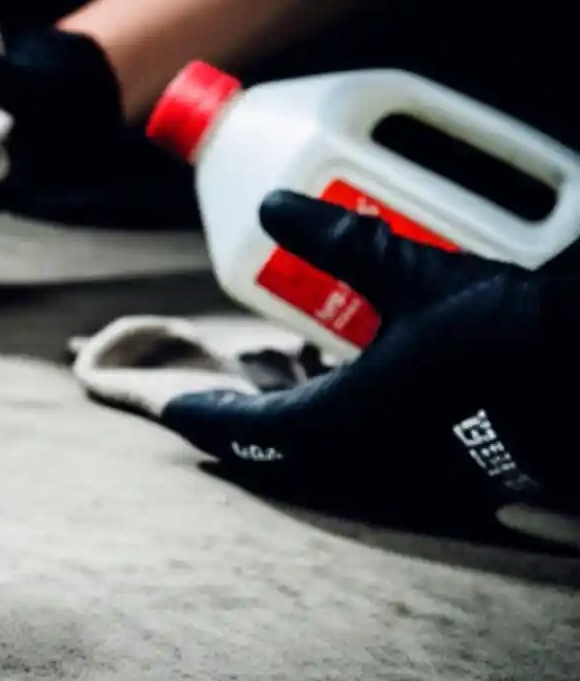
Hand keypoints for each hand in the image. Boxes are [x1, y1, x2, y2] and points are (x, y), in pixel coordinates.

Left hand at [159, 190, 579, 508]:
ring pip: (321, 459)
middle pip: (278, 453)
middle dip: (237, 427)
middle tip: (209, 405)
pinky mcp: (445, 470)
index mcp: (345, 423)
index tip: (171, 410)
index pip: (249, 430)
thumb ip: (339, 242)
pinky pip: (364, 457)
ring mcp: (409, 474)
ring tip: (266, 394)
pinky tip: (343, 396)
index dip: (204, 417)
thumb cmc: (509, 332)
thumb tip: (274, 206)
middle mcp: (368, 460)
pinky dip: (333, 430)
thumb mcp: (414, 274)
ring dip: (284, 429)